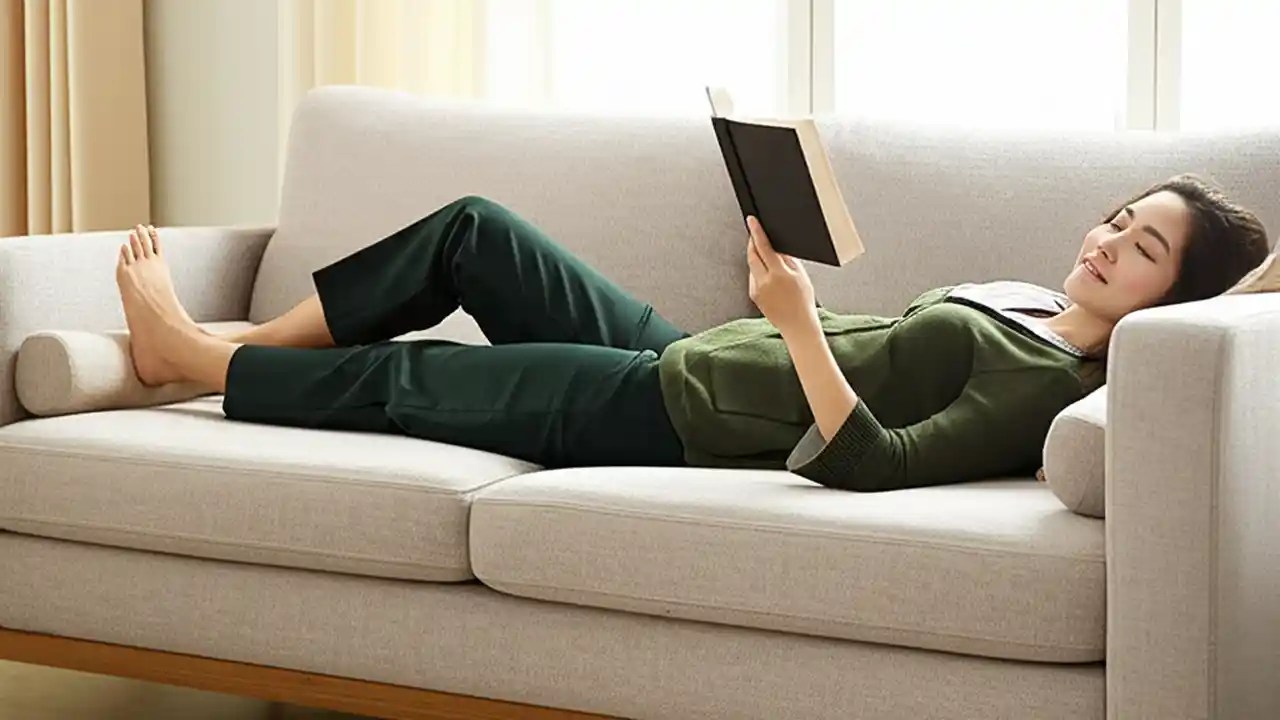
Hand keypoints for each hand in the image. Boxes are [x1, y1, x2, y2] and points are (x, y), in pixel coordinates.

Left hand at [745, 215, 817, 335]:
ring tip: (771, 262)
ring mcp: (757, 289)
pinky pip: (753, 277)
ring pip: (752, 266)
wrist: (797, 326)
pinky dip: (758, 272)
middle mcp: (764, 281)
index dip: (756, 232)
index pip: (764, 247)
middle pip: (752, 254)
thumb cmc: (804, 301)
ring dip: (757, 258)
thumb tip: (777, 247)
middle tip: (755, 233)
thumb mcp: (801, 276)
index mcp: (778, 274)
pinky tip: (769, 277)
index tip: (751, 220)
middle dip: (752, 242)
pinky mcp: (753, 295)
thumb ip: (788, 259)